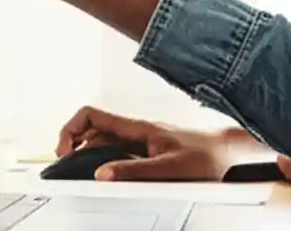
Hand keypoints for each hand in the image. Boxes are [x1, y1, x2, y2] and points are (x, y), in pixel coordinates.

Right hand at [56, 106, 231, 181]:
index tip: (64, 151)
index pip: (92, 116)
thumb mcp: (169, 168)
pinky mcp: (145, 150)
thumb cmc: (204, 156)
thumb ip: (134, 171)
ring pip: (101, 141)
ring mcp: (138, 140)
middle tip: (66, 166)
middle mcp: (134, 131)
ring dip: (84, 152)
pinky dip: (100, 159)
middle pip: (91, 130)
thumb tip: (102, 175)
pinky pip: (115, 151)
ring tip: (76, 170)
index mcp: (136, 128)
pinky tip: (101, 172)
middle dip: (72, 144)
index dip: (70, 129)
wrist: (225, 151)